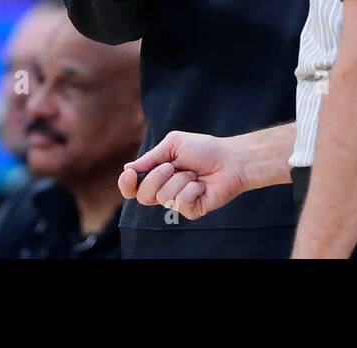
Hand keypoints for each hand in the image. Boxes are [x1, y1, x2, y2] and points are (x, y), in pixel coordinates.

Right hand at [119, 131, 247, 220]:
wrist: (230, 159)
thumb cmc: (204, 149)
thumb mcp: (173, 145)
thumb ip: (150, 158)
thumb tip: (127, 169)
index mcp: (157, 176)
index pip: (133, 188)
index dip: (126, 185)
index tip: (130, 175)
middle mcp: (164, 191)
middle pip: (143, 196)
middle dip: (157, 177)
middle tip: (173, 166)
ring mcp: (177, 202)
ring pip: (164, 197)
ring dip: (181, 179)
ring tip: (194, 174)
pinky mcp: (191, 210)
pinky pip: (181, 203)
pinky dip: (192, 189)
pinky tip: (201, 185)